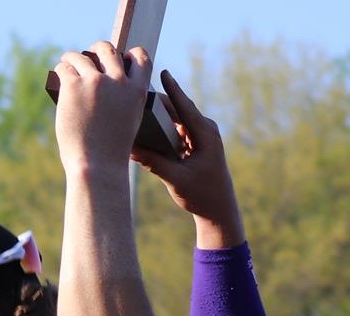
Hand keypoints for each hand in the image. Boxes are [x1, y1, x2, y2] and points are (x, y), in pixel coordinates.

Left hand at [52, 42, 152, 175]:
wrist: (97, 165)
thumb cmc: (110, 151)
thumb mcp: (128, 121)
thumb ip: (123, 102)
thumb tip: (105, 86)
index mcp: (138, 90)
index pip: (140, 57)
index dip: (130, 54)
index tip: (121, 56)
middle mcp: (118, 81)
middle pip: (108, 50)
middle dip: (98, 50)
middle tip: (89, 55)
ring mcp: (95, 82)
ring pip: (82, 57)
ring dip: (74, 57)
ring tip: (68, 61)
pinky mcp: (74, 86)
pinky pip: (66, 68)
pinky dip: (62, 69)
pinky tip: (60, 72)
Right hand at [133, 71, 243, 248]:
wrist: (218, 208)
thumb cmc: (201, 194)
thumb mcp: (176, 179)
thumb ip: (154, 163)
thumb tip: (131, 149)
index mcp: (205, 135)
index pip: (185, 107)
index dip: (172, 90)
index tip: (162, 73)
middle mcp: (204, 131)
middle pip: (177, 110)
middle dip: (158, 100)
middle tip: (136, 91)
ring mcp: (199, 136)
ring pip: (174, 119)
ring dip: (157, 114)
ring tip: (136, 105)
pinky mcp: (193, 144)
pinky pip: (174, 130)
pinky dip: (160, 127)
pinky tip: (143, 126)